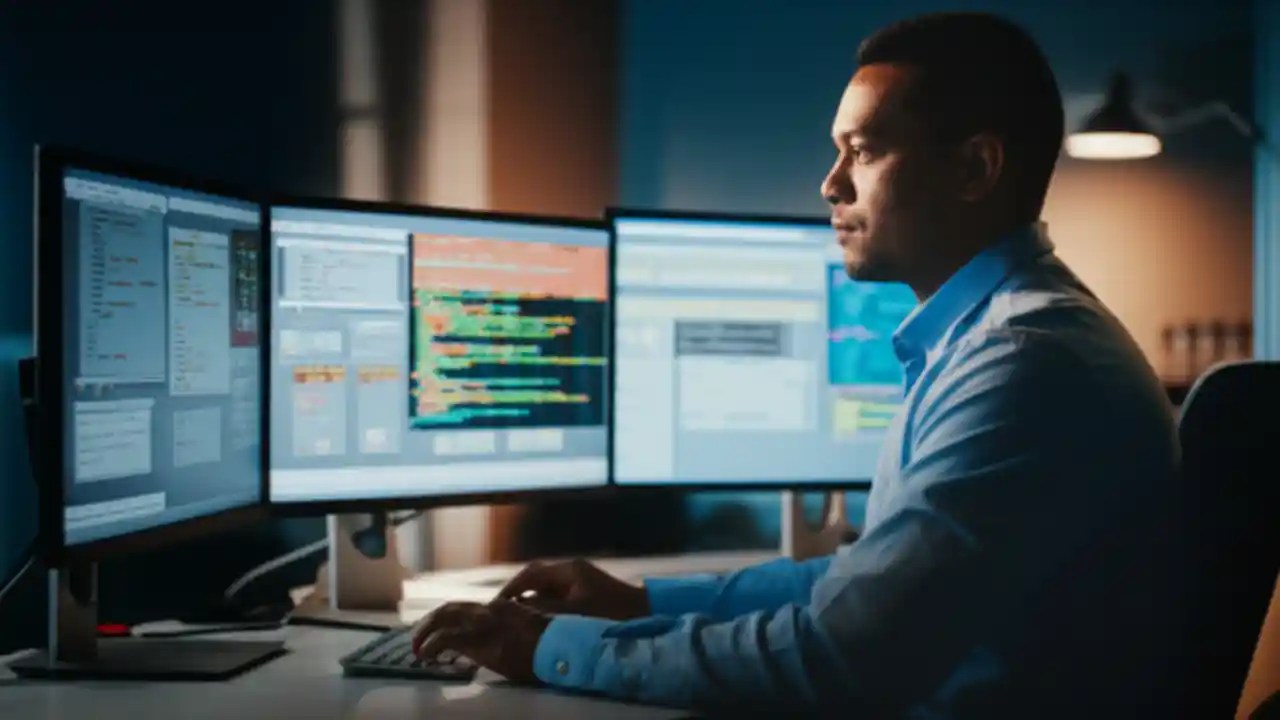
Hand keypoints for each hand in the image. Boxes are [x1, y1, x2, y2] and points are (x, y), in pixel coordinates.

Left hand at [411, 599, 550, 683]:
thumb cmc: (551, 645)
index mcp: (501, 607)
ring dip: (425, 632)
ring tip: (417, 648)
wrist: (558, 648)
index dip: (450, 620)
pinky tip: (425, 656)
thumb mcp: (529, 633)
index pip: (467, 609)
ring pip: (443, 618)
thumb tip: (502, 639)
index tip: (440, 632)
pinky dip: (430, 646)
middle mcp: (488, 609)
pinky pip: (445, 639)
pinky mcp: (477, 638)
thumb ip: (511, 629)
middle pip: (450, 609)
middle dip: (431, 623)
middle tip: (420, 637)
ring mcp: (482, 622)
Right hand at [497, 558, 648, 619]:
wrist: (645, 614)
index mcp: (569, 570)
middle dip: (519, 593)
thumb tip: (518, 610)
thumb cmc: (612, 611)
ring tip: (517, 619)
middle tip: (503, 612)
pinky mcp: (587, 594)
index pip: (531, 573)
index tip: (497, 604)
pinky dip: (546, 607)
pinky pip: (558, 597)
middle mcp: (573, 572)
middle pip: (537, 578)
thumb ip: (545, 610)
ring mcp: (580, 582)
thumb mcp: (575, 612)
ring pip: (547, 589)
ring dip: (532, 601)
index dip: (511, 588)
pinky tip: (540, 622)